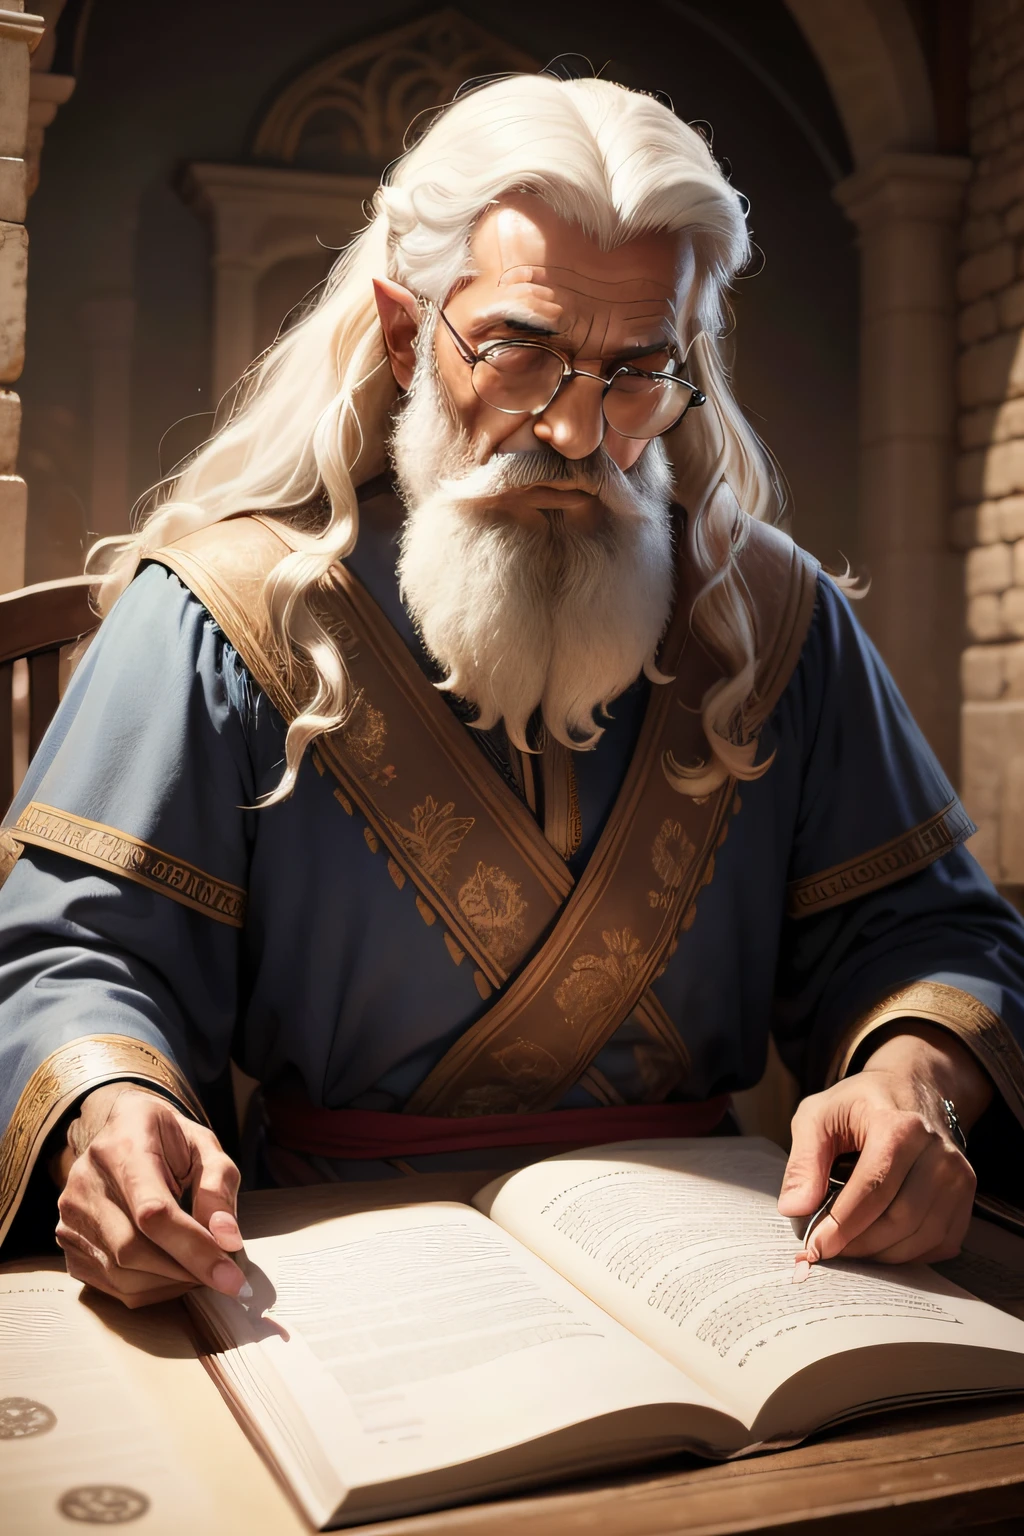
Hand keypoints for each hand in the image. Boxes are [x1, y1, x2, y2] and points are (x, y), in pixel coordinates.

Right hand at [55, 1083, 248, 1308]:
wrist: (122, 1131)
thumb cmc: (167, 1139)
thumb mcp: (204, 1146)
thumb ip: (218, 1187)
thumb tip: (227, 1240)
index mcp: (122, 1149)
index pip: (153, 1212)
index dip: (194, 1248)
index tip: (232, 1276)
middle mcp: (86, 1183)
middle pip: (133, 1249)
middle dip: (186, 1270)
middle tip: (223, 1273)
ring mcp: (72, 1216)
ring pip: (121, 1274)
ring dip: (171, 1283)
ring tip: (200, 1268)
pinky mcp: (68, 1242)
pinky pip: (110, 1285)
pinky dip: (150, 1289)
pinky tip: (173, 1272)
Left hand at [777, 1023, 992, 1264]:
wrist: (912, 1089)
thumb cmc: (859, 1105)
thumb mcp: (817, 1116)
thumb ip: (803, 1162)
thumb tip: (794, 1209)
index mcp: (898, 1126)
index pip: (872, 1189)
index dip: (842, 1225)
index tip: (815, 1246)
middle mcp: (937, 1152)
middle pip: (900, 1219)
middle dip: (859, 1244)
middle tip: (828, 1250)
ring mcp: (958, 1176)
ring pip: (921, 1237)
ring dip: (881, 1254)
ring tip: (850, 1247)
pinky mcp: (966, 1196)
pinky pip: (939, 1243)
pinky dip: (907, 1254)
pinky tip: (880, 1243)